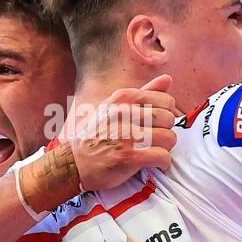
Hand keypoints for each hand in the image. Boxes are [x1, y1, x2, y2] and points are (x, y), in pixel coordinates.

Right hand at [66, 75, 177, 191]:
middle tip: (155, 140)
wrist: (73, 162)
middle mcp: (123, 113)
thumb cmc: (97, 134)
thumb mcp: (115, 107)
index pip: (166, 101)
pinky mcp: (128, 157)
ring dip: (164, 148)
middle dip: (166, 131)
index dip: (166, 114)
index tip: (156, 124)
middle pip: (168, 119)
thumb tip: (168, 79)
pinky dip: (162, 163)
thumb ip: (144, 92)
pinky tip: (152, 163)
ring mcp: (126, 135)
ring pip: (169, 138)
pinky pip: (162, 157)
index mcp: (122, 99)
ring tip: (152, 151)